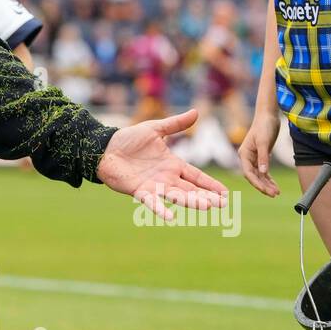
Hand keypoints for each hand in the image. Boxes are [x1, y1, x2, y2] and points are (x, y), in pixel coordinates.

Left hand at [96, 108, 227, 220]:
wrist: (105, 147)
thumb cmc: (129, 139)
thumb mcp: (155, 128)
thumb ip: (175, 124)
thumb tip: (196, 111)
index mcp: (172, 164)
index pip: (196, 176)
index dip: (209, 184)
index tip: (225, 194)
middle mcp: (166, 178)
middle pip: (190, 189)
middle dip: (206, 196)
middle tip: (222, 205)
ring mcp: (154, 186)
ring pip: (176, 196)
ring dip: (191, 202)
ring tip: (206, 207)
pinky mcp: (139, 191)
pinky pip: (152, 202)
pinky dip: (161, 209)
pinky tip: (170, 217)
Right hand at [237, 108, 281, 196]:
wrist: (268, 116)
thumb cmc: (264, 126)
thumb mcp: (264, 142)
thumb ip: (263, 157)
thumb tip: (264, 173)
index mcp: (244, 154)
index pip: (249, 173)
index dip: (257, 183)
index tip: (267, 191)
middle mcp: (247, 157)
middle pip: (254, 176)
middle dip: (263, 186)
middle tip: (274, 194)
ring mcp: (254, 158)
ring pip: (259, 175)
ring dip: (267, 184)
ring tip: (276, 193)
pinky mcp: (261, 156)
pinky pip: (264, 171)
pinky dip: (269, 179)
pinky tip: (275, 186)